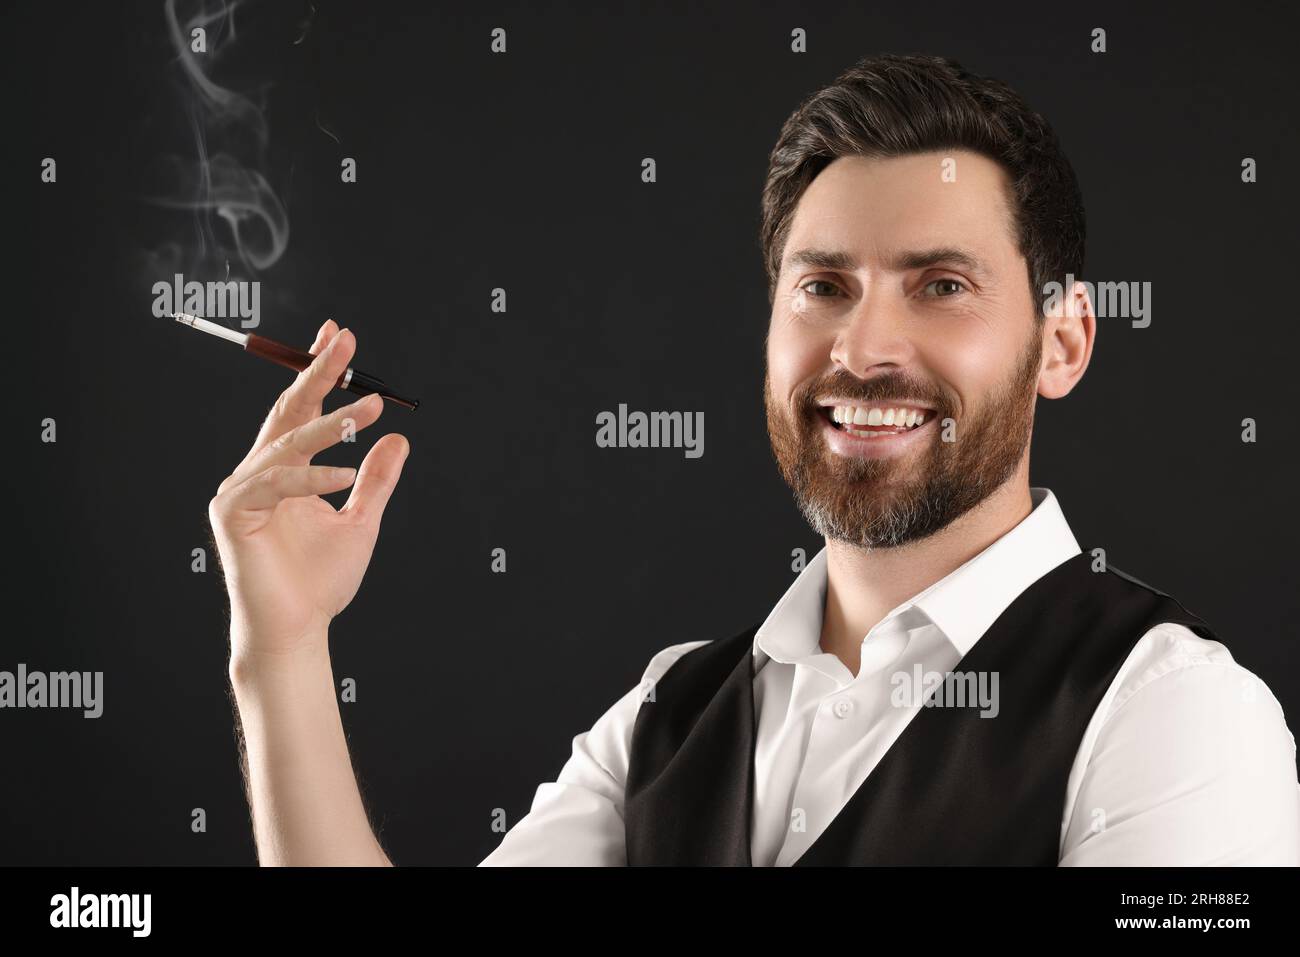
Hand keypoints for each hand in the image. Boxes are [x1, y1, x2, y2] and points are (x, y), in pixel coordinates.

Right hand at [208, 321, 410, 660]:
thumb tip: (398, 436)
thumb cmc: (322, 581)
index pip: (301, 410)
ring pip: (288, 444)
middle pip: (288, 411)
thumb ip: (376, 479)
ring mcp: (241, 490)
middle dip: (317, 374)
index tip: (339, 337)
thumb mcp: (362, 520)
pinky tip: (344, 477)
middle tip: (344, 341)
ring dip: (331, 424)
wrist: (298, 627)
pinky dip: (312, 479)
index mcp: (286, 470)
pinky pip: (276, 485)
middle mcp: (259, 472)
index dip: (319, 373)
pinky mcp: (231, 513)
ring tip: (371, 407)